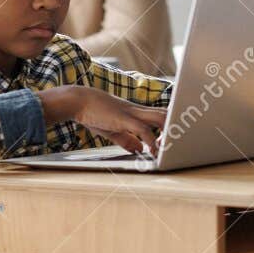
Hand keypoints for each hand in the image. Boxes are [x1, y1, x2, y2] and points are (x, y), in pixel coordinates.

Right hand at [41, 85, 167, 154]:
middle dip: (175, 129)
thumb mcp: (113, 129)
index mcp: (137, 112)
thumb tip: (139, 150)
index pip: (162, 114)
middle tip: (175, 146)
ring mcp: (132, 113)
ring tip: (167, 150)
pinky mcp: (124, 119)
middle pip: (167, 114)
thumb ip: (127, 139)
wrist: (78, 101)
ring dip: (168, 134)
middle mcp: (138, 110)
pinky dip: (152, 141)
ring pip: (161, 118)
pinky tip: (152, 151)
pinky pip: (143, 129)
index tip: (171, 142)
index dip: (171, 126)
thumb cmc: (94, 113)